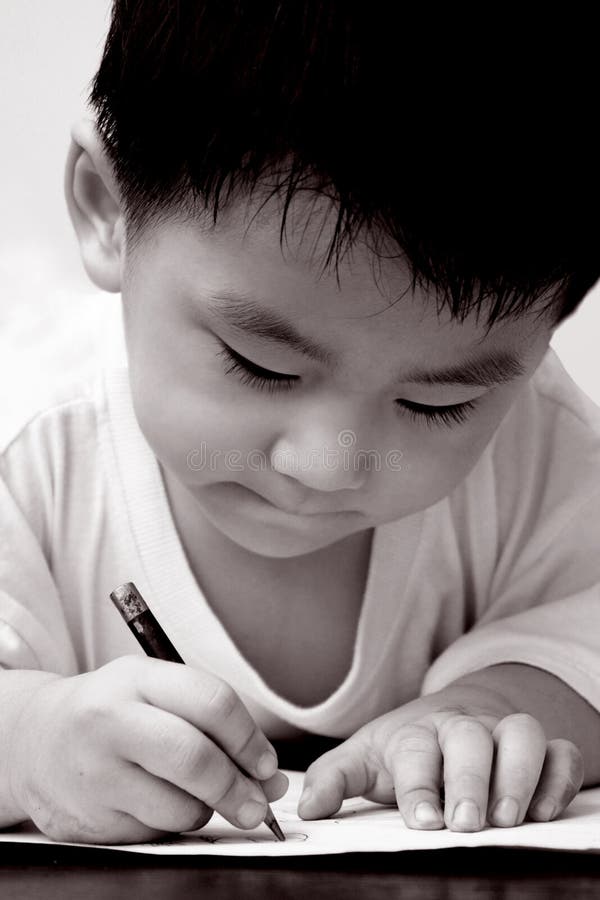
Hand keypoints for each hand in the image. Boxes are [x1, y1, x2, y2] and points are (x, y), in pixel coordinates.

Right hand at [7, 655, 287, 843]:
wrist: (35, 740)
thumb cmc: (111, 711)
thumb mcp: (153, 690)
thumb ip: (211, 721)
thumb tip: (268, 777)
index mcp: (137, 678)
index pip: (212, 703)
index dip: (250, 739)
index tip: (265, 763)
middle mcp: (112, 721)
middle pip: (196, 760)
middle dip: (237, 788)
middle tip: (256, 804)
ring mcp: (97, 772)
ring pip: (180, 806)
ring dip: (203, 810)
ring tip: (192, 794)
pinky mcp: (89, 818)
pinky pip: (154, 832)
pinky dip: (169, 823)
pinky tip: (152, 802)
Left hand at [298, 687, 583, 830]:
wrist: (450, 713)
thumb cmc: (404, 747)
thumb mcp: (364, 758)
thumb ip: (335, 779)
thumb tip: (308, 808)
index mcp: (417, 731)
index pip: (417, 750)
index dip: (419, 784)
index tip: (420, 819)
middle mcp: (463, 726)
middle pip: (470, 739)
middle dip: (470, 780)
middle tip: (465, 824)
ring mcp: (503, 732)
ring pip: (522, 735)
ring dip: (518, 775)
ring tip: (508, 819)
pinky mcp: (538, 747)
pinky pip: (560, 752)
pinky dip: (559, 776)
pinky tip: (544, 810)